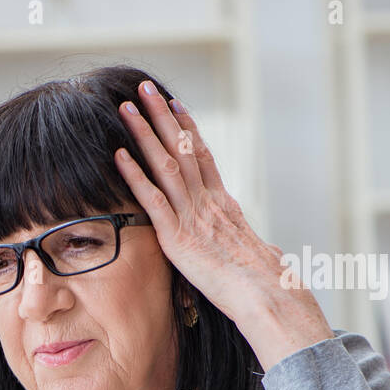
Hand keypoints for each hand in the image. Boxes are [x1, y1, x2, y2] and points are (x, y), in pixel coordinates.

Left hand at [114, 81, 332, 369]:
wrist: (269, 300)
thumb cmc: (270, 287)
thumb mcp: (262, 260)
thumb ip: (256, 249)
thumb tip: (269, 252)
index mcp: (225, 206)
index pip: (203, 158)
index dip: (187, 130)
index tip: (174, 106)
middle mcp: (209, 203)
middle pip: (183, 150)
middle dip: (162, 117)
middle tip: (144, 89)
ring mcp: (194, 217)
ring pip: (165, 165)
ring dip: (144, 134)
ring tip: (127, 108)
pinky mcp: (178, 238)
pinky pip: (152, 200)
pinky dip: (134, 176)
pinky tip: (119, 155)